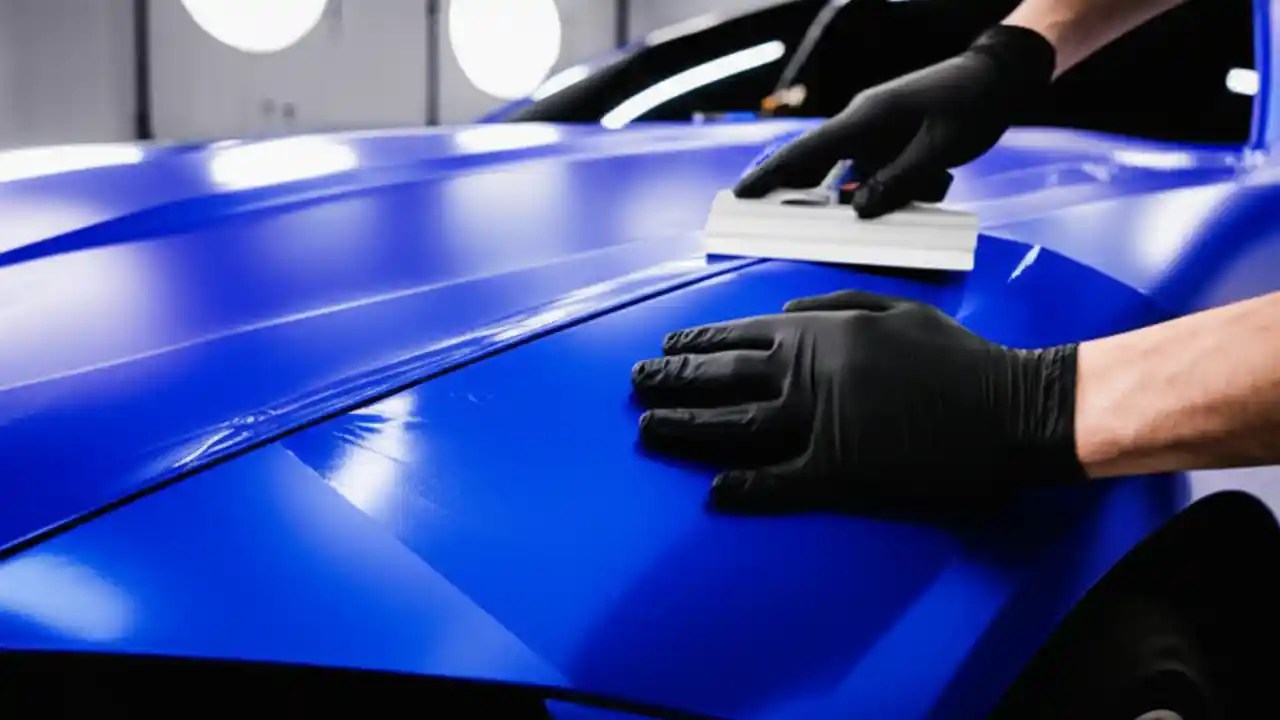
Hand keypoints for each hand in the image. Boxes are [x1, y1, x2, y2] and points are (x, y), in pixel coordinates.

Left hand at [631, 291, 1083, 510]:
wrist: (1006, 410)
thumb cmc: (954, 357)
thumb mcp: (893, 308)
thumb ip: (831, 307)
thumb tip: (783, 316)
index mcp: (819, 334)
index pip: (738, 338)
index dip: (696, 345)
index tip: (665, 350)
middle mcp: (806, 376)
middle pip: (722, 382)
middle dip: (673, 383)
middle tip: (637, 387)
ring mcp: (817, 426)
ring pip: (733, 429)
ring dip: (685, 430)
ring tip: (649, 430)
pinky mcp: (837, 474)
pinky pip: (777, 482)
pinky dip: (743, 488)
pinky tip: (714, 492)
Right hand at [734, 25, 1054, 218]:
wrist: (1002, 77)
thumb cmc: (971, 105)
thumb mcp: (939, 149)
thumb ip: (898, 182)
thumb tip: (858, 211)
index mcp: (866, 119)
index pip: (807, 152)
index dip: (771, 176)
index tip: (741, 196)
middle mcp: (864, 126)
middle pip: (817, 165)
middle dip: (801, 193)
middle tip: (772, 221)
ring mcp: (879, 135)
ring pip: (858, 178)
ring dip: (876, 196)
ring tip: (901, 197)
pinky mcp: (896, 143)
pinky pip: (885, 176)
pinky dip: (902, 188)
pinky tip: (936, 182)